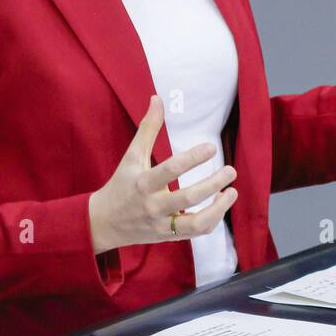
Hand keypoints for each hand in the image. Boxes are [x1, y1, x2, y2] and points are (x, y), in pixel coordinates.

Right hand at [88, 94, 236, 252]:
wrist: (103, 223)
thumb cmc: (121, 184)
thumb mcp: (131, 156)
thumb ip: (147, 128)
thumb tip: (157, 98)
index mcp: (143, 183)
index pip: (170, 170)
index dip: (192, 158)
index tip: (211, 147)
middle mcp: (153, 206)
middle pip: (188, 198)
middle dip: (213, 184)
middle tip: (231, 170)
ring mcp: (162, 224)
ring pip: (195, 223)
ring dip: (218, 209)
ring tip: (232, 192)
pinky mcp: (169, 236)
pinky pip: (195, 232)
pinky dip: (212, 220)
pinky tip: (221, 204)